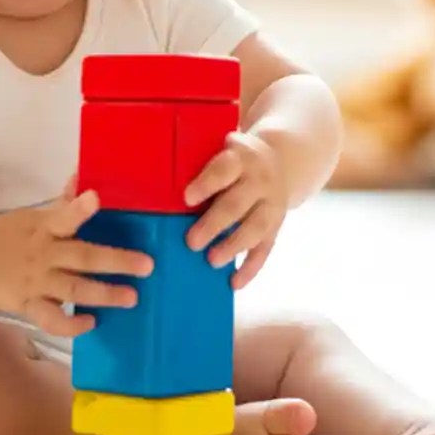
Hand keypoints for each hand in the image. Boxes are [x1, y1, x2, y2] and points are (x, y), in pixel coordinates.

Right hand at [0, 183, 154, 336]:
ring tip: (131, 297)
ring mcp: (36, 283)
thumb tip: (82, 177)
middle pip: (81, 257)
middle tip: (147, 265)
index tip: (95, 198)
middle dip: (115, 261)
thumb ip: (62, 205)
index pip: (62, 216)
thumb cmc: (8, 236)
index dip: (79, 209)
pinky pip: (52, 320)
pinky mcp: (28, 306)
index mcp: (42, 228)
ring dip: (104, 294)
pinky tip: (92, 322)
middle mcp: (42, 256)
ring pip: (73, 290)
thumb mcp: (31, 217)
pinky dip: (72, 324)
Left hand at [183, 131, 287, 289]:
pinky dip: (251, 268)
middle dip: (214, 224)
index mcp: (240, 159)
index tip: (186, 198)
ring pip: (256, 228)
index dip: (206, 184)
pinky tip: (234, 283)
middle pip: (237, 204)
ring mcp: (271, 205)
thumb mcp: (221, 151)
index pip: (224, 169)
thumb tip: (153, 185)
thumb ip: (197, 164)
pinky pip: (265, 249)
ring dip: (233, 246)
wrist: (281, 161)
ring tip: (211, 261)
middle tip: (191, 242)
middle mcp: (259, 181)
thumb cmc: (234, 161)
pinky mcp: (277, 226)